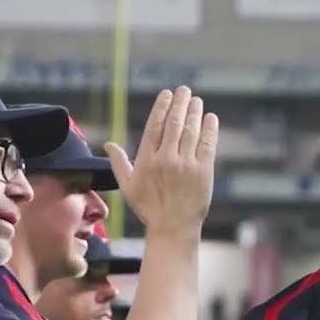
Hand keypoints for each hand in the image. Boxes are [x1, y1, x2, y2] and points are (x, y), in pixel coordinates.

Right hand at [104, 85, 217, 233]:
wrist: (173, 228)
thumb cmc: (149, 209)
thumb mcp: (128, 186)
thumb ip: (118, 163)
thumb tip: (108, 145)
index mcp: (147, 159)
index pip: (155, 125)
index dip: (162, 106)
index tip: (167, 94)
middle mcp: (166, 159)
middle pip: (174, 123)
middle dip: (180, 103)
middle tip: (184, 90)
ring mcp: (186, 164)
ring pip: (191, 130)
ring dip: (194, 112)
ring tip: (196, 100)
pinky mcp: (203, 171)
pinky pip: (208, 144)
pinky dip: (210, 129)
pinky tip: (210, 118)